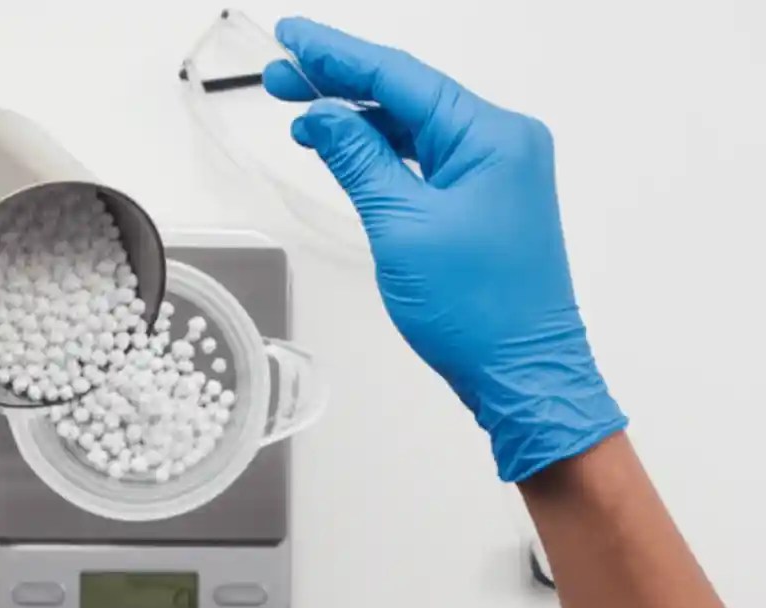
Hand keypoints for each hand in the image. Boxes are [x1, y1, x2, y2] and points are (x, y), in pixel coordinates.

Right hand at [264, 18, 626, 480]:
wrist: (522, 372)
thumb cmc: (478, 311)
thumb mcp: (401, 227)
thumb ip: (359, 160)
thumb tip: (323, 114)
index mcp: (492, 137)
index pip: (401, 77)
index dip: (339, 54)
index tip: (293, 38)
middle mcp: (502, 141)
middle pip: (407, 93)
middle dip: (341, 81)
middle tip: (281, 74)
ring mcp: (496, 169)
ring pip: (414, 124)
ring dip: (358, 116)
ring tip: (299, 107)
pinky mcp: (484, 196)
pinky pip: (426, 155)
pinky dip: (382, 148)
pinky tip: (343, 143)